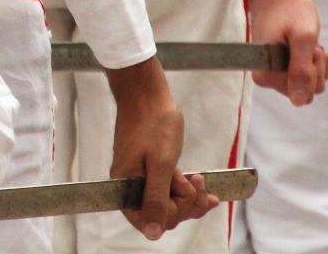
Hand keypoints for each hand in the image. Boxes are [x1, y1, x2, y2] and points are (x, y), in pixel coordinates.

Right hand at [103, 57, 216, 240]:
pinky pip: (170, 190)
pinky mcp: (150, 170)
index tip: (187, 194)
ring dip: (189, 195)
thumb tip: (152, 233)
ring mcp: (141, 178)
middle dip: (185, 203)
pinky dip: (187, 189)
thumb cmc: (152, 123)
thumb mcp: (161, 165)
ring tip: (198, 178)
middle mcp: (130, 185)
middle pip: (161, 214)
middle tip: (195, 181)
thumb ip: (157, 200)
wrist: (147, 93)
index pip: (148, 221)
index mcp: (126, 186)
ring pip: (169, 203)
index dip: (171, 213)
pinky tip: (201, 184)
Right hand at [244, 0, 327, 104]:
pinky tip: (308, 43)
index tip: (307, 49)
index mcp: (266, 75)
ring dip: (316, 61)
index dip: (311, 73)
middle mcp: (267, 78)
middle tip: (308, 43)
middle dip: (315, 67)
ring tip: (307, 40)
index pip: (301, 95)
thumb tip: (299, 101)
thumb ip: (301, 71)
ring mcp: (275, 72)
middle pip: (307, 91)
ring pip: (311, 83)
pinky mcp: (283, 66)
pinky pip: (309, 75)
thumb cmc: (289, 10)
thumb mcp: (303, 38)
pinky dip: (314, 59)